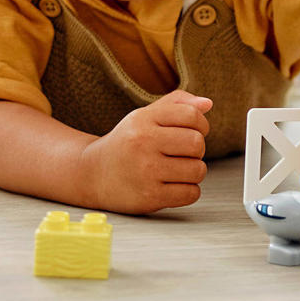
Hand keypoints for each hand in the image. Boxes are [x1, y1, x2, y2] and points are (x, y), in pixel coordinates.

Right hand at [80, 90, 211, 213]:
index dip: (201, 125)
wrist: (91, 174)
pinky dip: (189, 191)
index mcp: (144, 120)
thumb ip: (178, 104)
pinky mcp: (149, 197)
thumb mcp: (146, 116)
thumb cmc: (127, 143)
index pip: (192, 115)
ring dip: (193, 172)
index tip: (192, 132)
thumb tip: (207, 103)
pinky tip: (173, 186)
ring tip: (177, 170)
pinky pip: (191, 194)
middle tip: (183, 153)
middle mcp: (143, 143)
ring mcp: (146, 171)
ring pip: (197, 170)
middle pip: (197, 143)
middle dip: (197, 150)